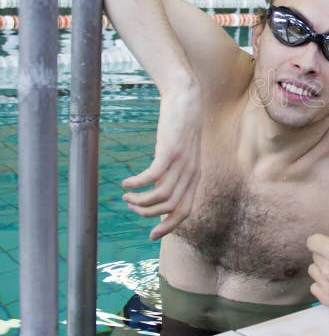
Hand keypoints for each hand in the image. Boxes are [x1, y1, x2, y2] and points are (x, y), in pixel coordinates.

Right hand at [122, 82, 201, 240]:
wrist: (187, 100)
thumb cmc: (180, 128)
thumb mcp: (180, 155)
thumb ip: (173, 174)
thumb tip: (158, 191)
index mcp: (195, 177)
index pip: (185, 211)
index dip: (169, 226)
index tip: (151, 235)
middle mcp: (191, 173)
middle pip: (170, 207)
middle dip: (148, 214)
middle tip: (131, 206)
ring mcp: (182, 162)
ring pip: (160, 196)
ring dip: (140, 200)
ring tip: (126, 196)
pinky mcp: (170, 151)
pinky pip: (152, 177)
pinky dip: (137, 184)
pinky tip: (126, 182)